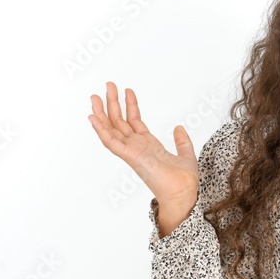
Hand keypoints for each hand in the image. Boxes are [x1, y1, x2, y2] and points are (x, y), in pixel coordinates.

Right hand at [88, 81, 199, 207]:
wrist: (184, 194)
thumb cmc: (183, 181)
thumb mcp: (186, 155)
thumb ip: (182, 141)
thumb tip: (179, 127)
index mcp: (148, 146)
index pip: (135, 122)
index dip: (131, 106)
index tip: (127, 91)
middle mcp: (137, 148)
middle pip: (120, 122)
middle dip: (113, 103)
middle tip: (108, 85)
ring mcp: (132, 153)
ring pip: (111, 130)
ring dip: (102, 113)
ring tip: (95, 97)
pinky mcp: (130, 157)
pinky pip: (111, 142)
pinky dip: (101, 130)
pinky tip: (93, 118)